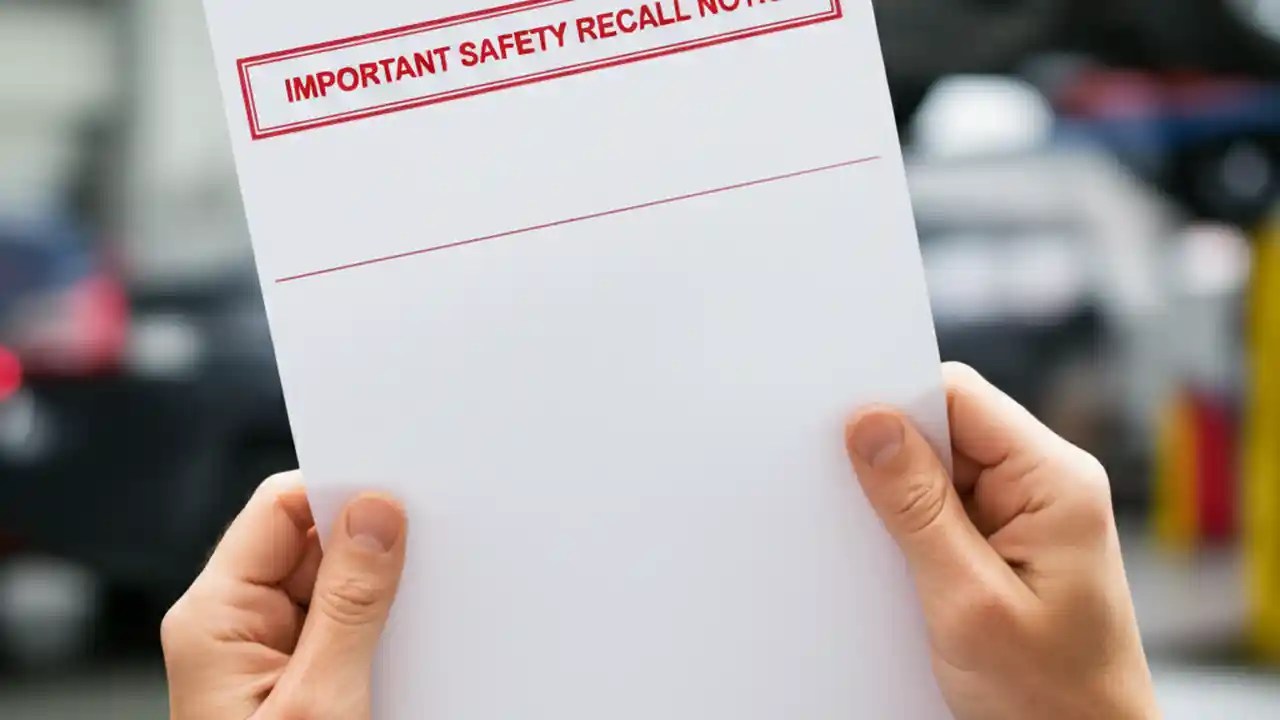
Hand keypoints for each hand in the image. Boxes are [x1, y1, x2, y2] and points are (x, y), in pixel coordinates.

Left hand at [162, 473, 406, 719]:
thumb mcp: (321, 701)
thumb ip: (351, 606)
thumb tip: (376, 514)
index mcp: (213, 616)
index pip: (279, 506)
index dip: (341, 492)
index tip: (403, 500)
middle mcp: (229, 625)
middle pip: (313, 542)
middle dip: (370, 554)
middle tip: (420, 581)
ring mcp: (261, 651)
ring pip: (334, 585)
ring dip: (377, 601)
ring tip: (396, 652)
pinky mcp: (291, 675)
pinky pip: (341, 625)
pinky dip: (377, 632)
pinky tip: (394, 663)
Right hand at [845, 363, 1157, 719]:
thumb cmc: (1050, 696)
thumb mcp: (969, 602)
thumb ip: (917, 510)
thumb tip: (870, 426)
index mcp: (1056, 480)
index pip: (959, 396)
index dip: (896, 406)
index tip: (842, 436)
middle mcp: (1047, 483)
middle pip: (946, 428)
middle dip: (894, 462)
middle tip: (862, 513)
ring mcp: (1029, 512)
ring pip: (938, 470)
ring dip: (902, 504)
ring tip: (896, 560)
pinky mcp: (1009, 541)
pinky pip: (945, 509)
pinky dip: (913, 531)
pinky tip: (906, 570)